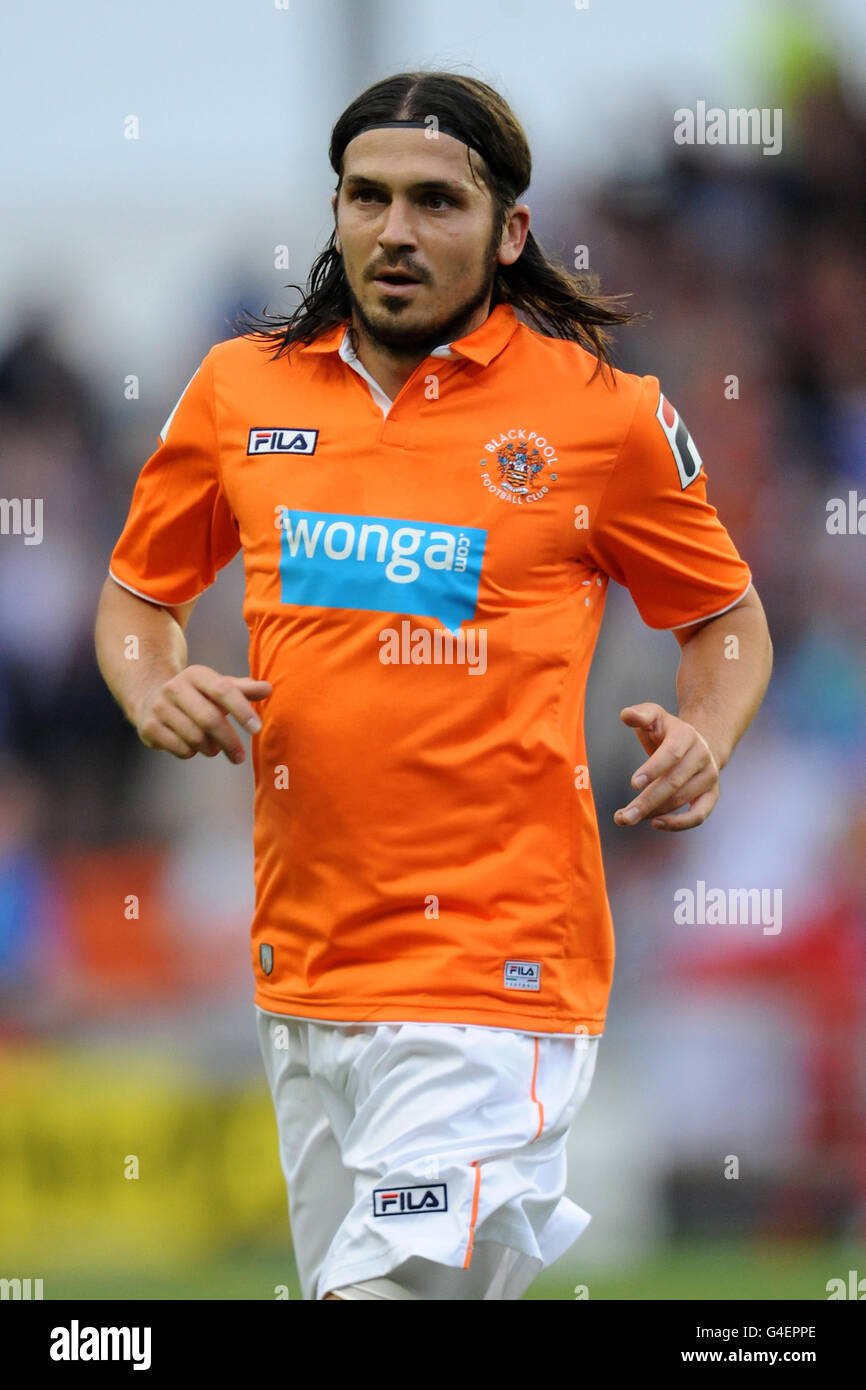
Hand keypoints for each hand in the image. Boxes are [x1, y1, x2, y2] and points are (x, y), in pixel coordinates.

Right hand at [134, 665, 271, 763]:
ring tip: (213, 746)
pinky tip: (192, 745)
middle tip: (240, 757)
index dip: (242, 710)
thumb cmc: (197, 695)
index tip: (257, 729)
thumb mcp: (218, 687)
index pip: (223, 690)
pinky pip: (181, 749)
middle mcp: (175, 688)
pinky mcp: (149, 727)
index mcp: (196, 674)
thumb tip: (267, 689)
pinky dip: (192, 752)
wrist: (150, 696)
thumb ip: (243, 689)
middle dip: (229, 741)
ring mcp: (159, 707)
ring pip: (195, 738)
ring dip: (210, 748)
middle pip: (210, 719)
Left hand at [613, 702, 719, 830]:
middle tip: (623, 817)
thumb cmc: (667, 731)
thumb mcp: (654, 716)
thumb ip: (640, 714)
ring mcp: (709, 777)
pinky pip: (699, 815)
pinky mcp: (712, 795)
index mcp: (686, 735)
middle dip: (646, 801)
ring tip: (627, 818)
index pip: (671, 754)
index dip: (653, 769)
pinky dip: (679, 824)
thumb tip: (626, 715)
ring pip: (681, 800)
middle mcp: (702, 756)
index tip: (633, 784)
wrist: (697, 743)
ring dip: (653, 813)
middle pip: (674, 783)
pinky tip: (655, 823)